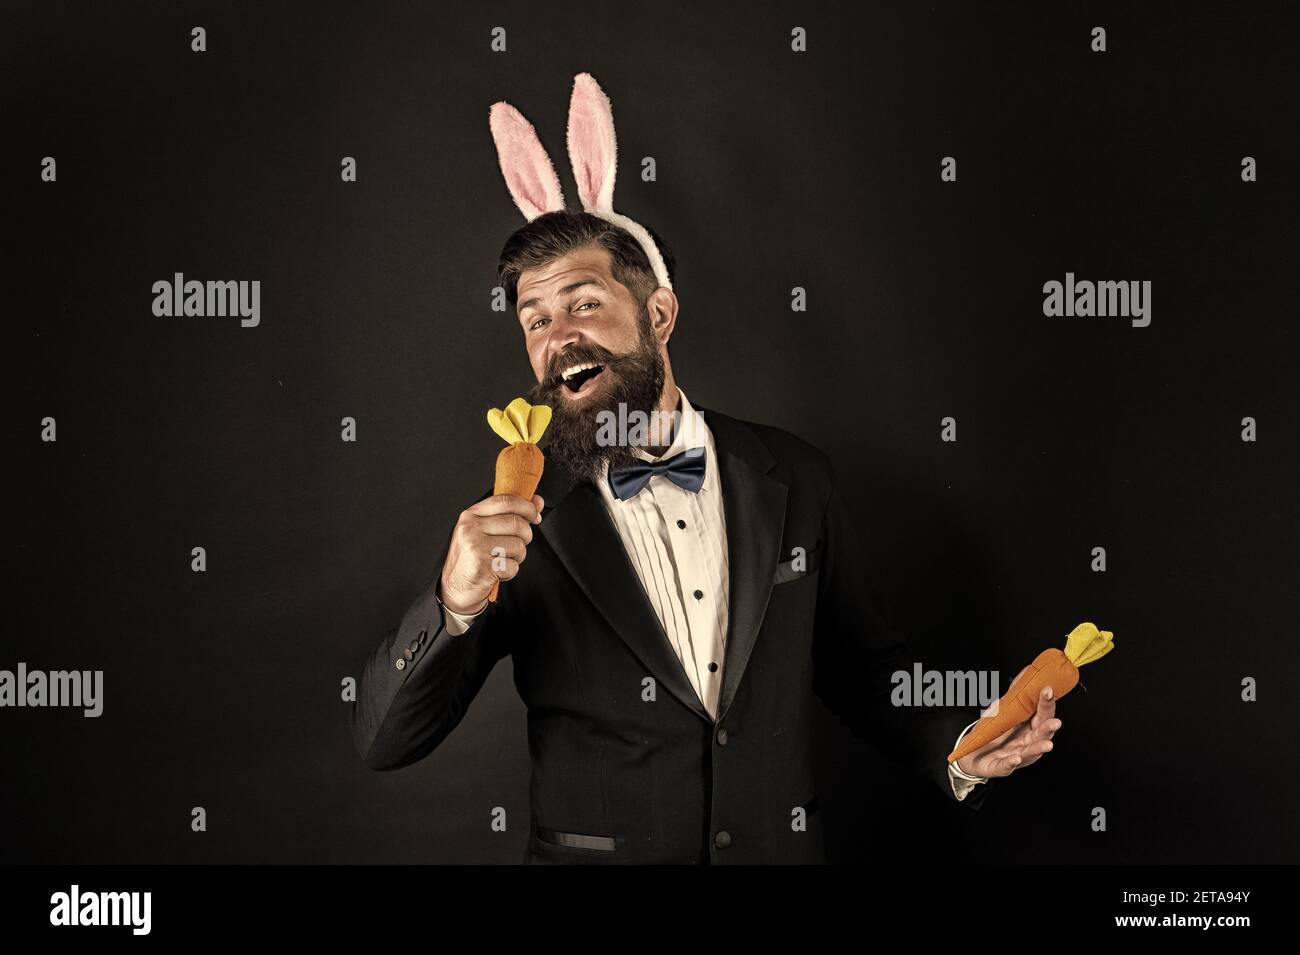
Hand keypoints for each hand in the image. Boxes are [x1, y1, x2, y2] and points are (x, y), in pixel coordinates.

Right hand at [438, 493, 543, 614]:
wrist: (454, 588)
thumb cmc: (472, 557)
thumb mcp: (485, 530)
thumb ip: (511, 514)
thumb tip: (537, 500)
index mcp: (471, 515)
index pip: (506, 500)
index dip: (527, 507)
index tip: (535, 516)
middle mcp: (471, 528)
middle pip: (516, 523)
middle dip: (526, 536)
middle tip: (517, 545)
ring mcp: (475, 547)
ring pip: (518, 545)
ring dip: (518, 556)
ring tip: (503, 560)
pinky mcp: (482, 566)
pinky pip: (513, 566)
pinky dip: (510, 572)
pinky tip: (497, 571)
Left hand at [956, 665, 1061, 777]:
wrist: (973, 752)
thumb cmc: (993, 732)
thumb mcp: (1002, 710)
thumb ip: (1015, 695)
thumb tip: (1026, 673)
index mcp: (1029, 727)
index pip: (1041, 715)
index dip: (1046, 704)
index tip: (1047, 690)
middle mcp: (1027, 742)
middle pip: (1041, 735)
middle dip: (1049, 729)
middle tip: (1056, 722)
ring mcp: (1016, 756)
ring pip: (1030, 753)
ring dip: (1038, 749)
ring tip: (1047, 745)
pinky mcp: (1001, 767)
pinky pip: (1006, 766)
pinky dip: (1010, 763)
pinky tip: (1014, 759)